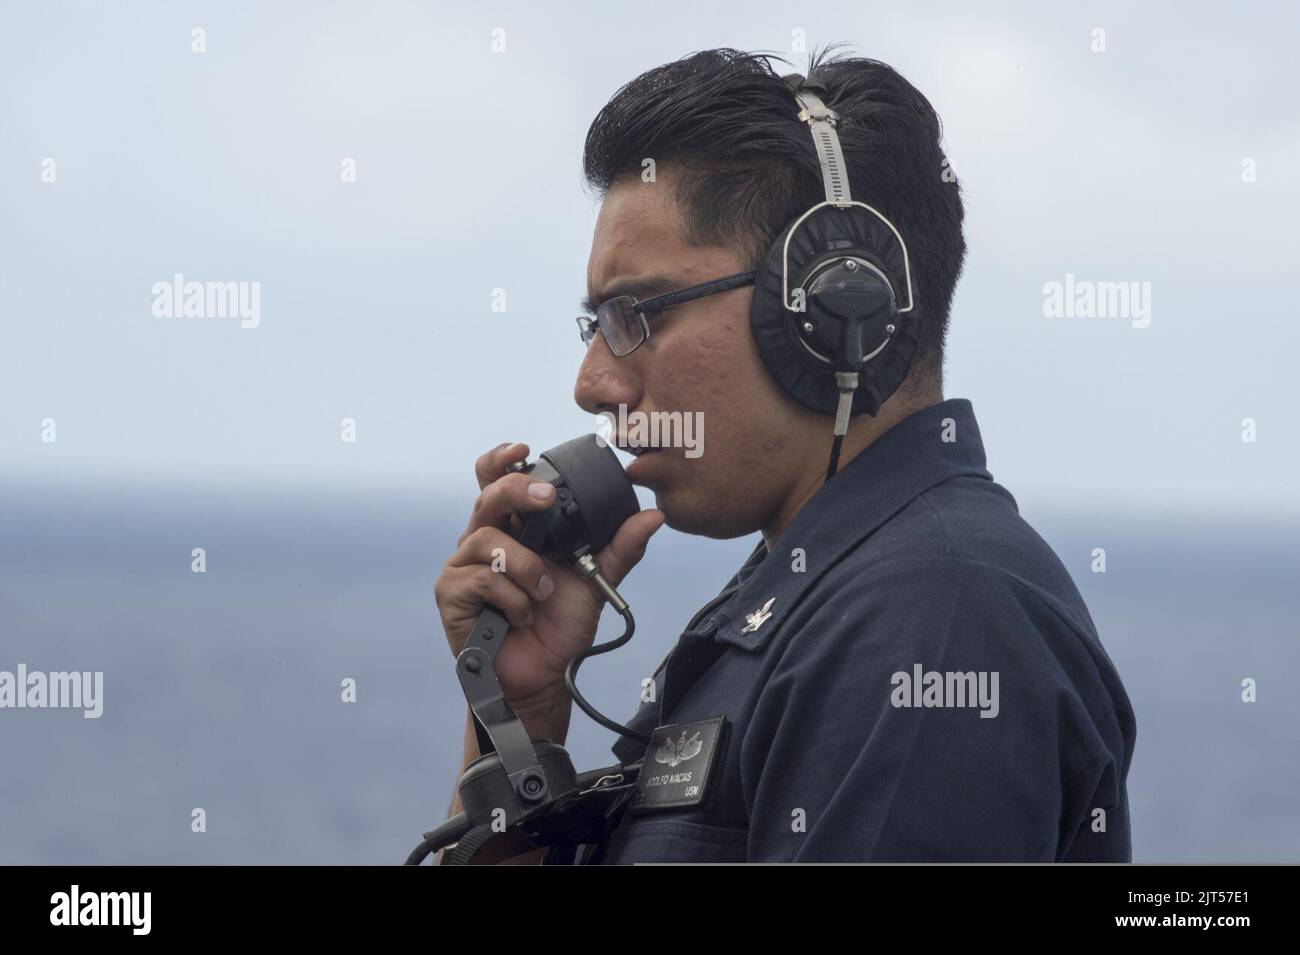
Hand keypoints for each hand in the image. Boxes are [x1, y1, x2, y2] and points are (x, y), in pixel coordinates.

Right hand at [434, 442, 665, 719]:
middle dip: (518, 490)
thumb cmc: (560, 624)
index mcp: (514, 528)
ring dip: (526, 567)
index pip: (497, 480)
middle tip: (546, 498)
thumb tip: (654, 515)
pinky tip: (521, 616)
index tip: (524, 450)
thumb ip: (620, 546)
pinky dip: (512, 599)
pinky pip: (481, 578)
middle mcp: (484, 539)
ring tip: (542, 593)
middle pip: (488, 495)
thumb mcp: (596, 579)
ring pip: (488, 540)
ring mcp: (463, 566)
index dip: (503, 460)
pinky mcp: (451, 593)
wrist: (544, 675)